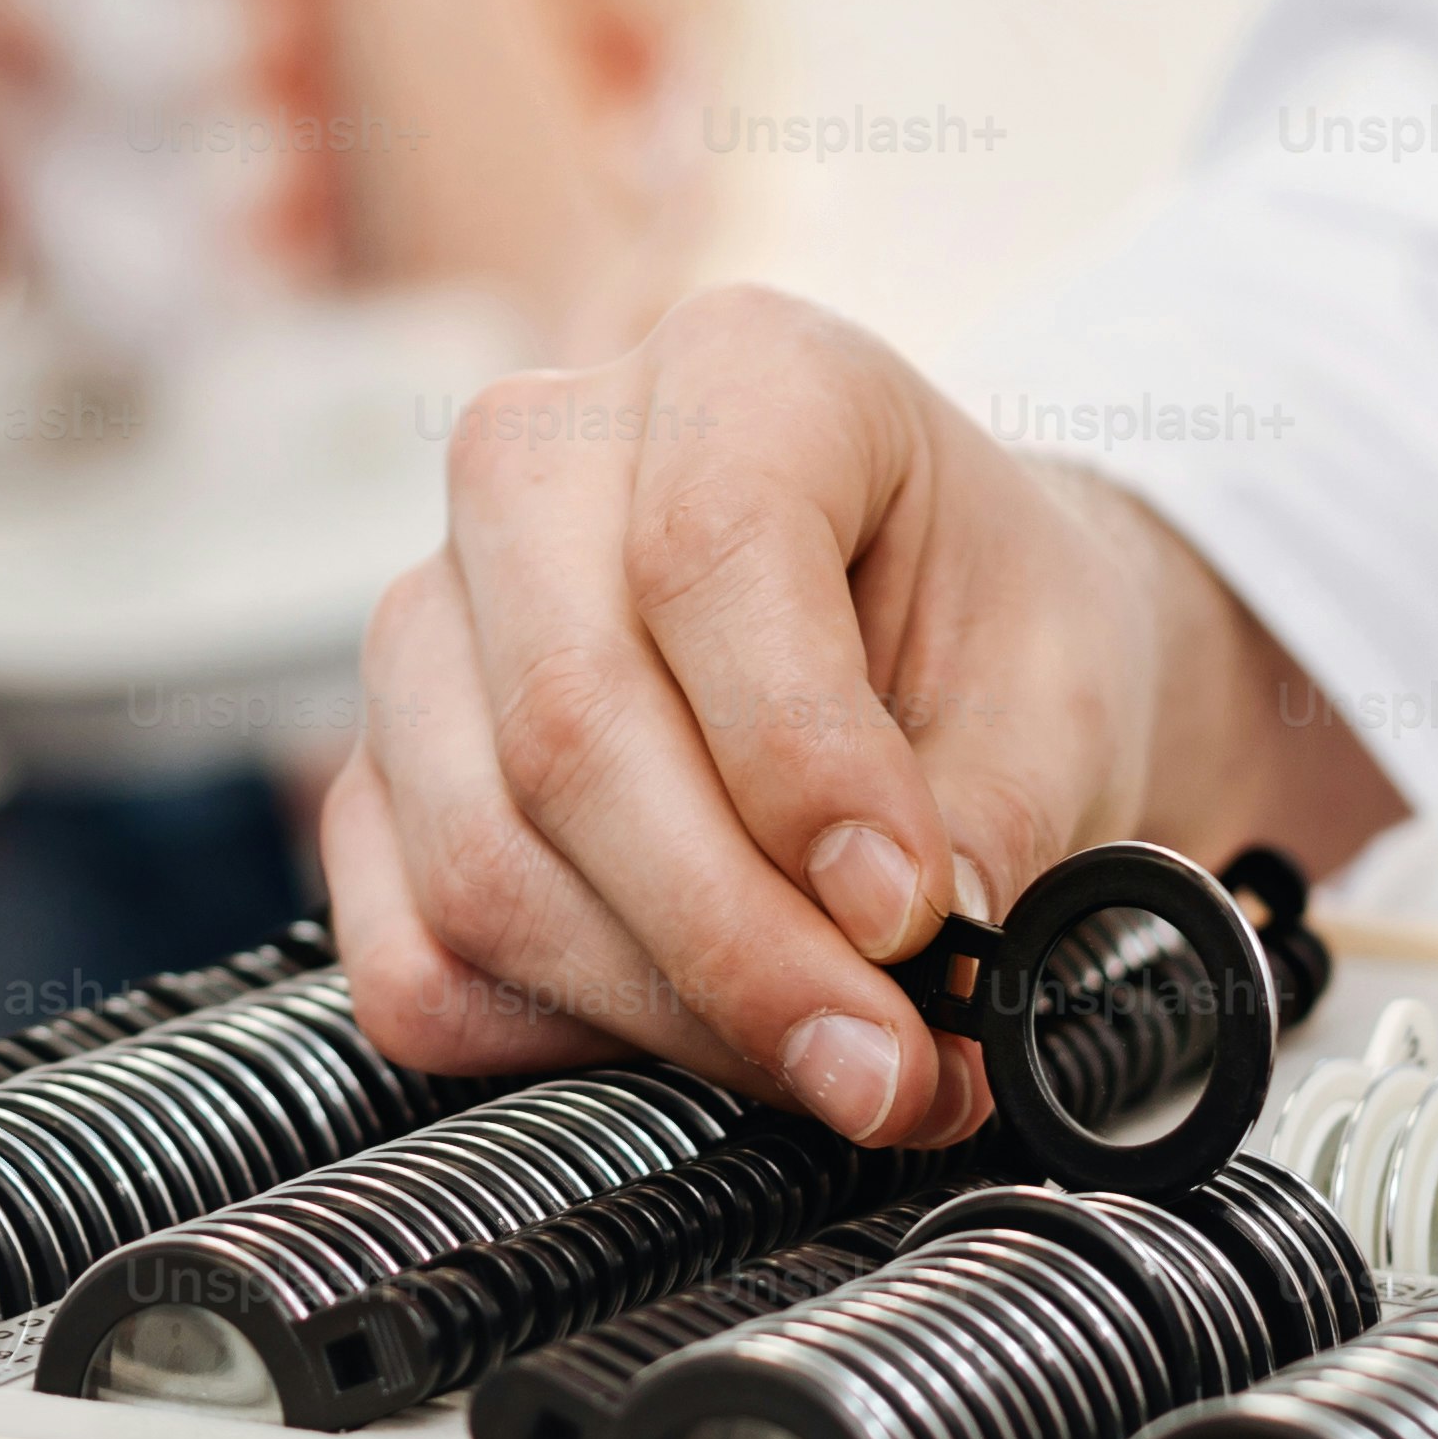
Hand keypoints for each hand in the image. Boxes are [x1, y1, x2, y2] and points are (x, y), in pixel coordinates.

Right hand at [325, 284, 1406, 1141]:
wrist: (929, 639)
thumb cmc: (989, 632)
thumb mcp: (1056, 690)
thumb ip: (999, 817)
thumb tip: (931, 967)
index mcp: (738, 371)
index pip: (710, 547)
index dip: (802, 758)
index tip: (913, 914)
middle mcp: (540, 464)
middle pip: (572, 725)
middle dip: (737, 940)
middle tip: (885, 1067)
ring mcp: (431, 619)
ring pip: (488, 863)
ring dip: (669, 1015)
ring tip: (840, 1066)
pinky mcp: (381, 775)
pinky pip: (417, 958)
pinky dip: (561, 1045)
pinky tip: (704, 1041)